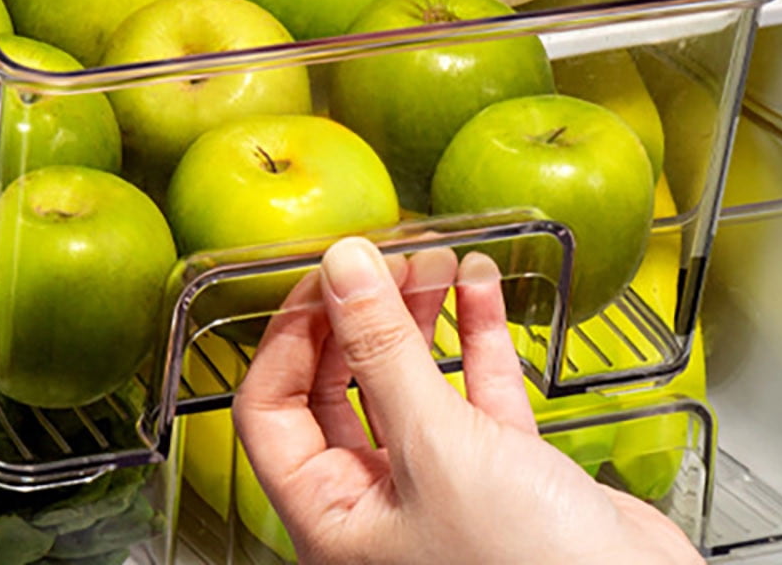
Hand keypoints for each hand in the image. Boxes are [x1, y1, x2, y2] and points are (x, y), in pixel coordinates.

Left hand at [232, 236, 702, 564]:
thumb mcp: (437, 448)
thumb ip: (384, 350)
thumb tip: (340, 266)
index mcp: (335, 522)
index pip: (273, 414)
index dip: (287, 339)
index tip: (318, 276)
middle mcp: (381, 509)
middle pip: (342, 390)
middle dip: (362, 317)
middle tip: (384, 260)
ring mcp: (444, 493)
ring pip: (413, 385)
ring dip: (422, 318)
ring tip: (437, 260)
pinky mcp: (507, 479)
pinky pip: (478, 396)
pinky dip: (479, 338)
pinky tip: (482, 287)